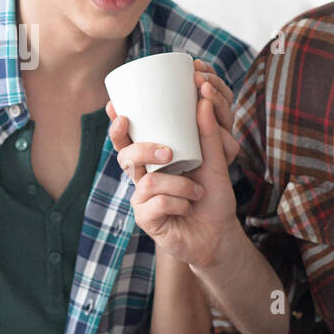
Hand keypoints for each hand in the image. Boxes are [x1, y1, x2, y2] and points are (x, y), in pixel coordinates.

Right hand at [107, 59, 241, 267]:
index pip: (128, 139)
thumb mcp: (216, 160)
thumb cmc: (213, 195)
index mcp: (153, 160)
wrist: (219, 233)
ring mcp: (142, 199)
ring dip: (179, 185)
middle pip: (125, 156)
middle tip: (169, 153)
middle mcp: (143, 177)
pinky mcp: (145, 219)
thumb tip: (202, 100)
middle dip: (144, 149)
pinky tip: (188, 207)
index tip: (113, 105)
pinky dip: (179, 203)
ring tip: (197, 192)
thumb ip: (209, 133)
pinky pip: (156, 203)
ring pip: (147, 181)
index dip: (117, 124)